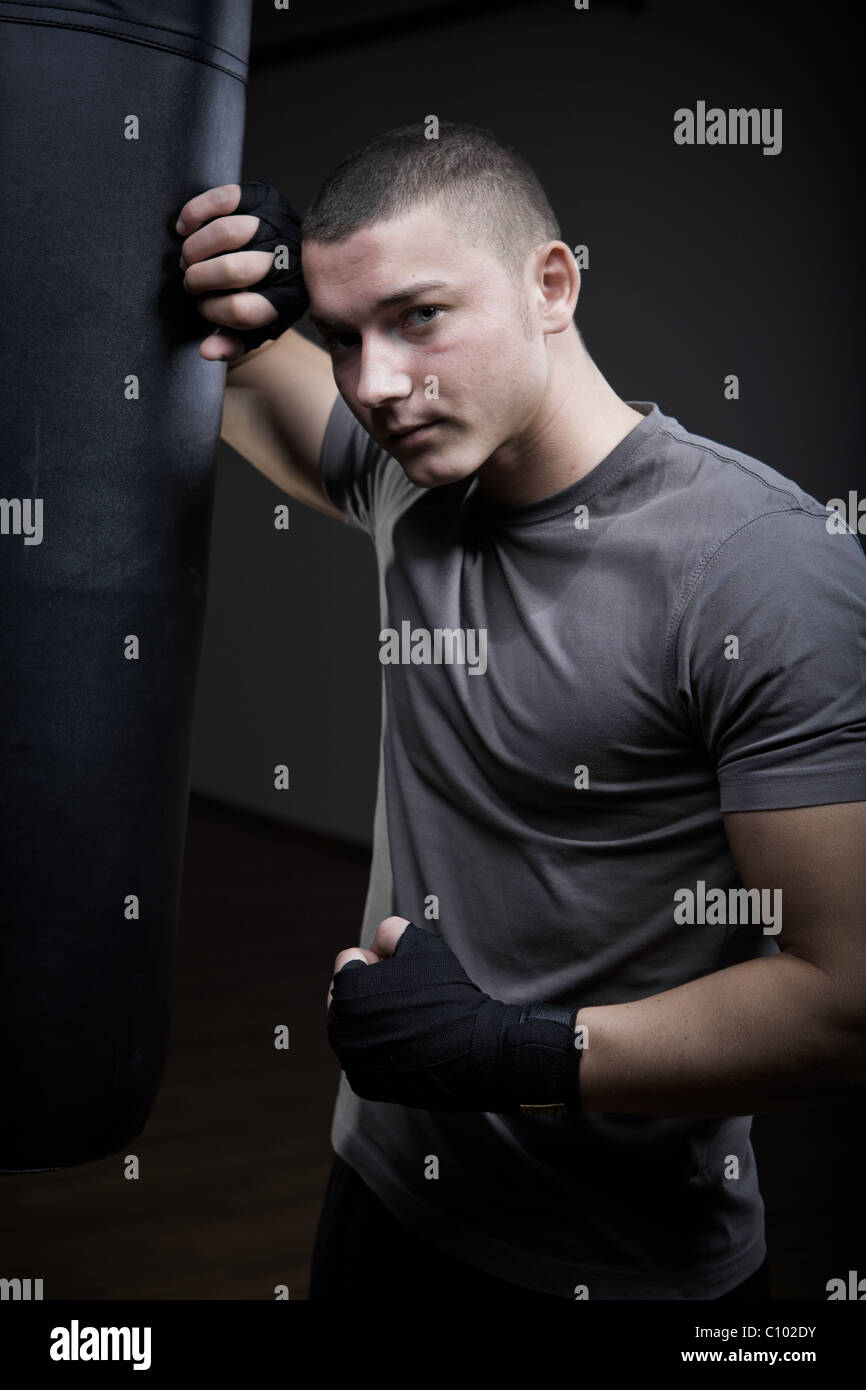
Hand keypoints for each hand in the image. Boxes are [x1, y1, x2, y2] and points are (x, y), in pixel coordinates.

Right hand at [175, 179, 308, 360]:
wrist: (293, 254)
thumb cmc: (268, 296)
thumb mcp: (258, 327)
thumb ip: (234, 343)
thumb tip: (207, 351)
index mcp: (289, 297)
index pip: (242, 311)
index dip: (211, 311)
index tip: (202, 308)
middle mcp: (288, 259)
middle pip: (233, 270)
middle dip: (199, 279)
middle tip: (190, 281)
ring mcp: (278, 224)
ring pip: (227, 232)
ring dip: (194, 249)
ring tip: (187, 258)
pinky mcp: (264, 196)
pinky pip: (225, 198)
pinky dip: (195, 212)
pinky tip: (184, 228)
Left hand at [326, 916, 582, 1115]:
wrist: (475, 1052)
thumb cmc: (448, 996)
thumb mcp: (421, 945)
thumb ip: (392, 931)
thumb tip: (381, 939)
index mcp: (345, 991)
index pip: (349, 962)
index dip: (378, 958)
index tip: (402, 968)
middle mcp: (339, 1028)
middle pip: (347, 996)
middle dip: (369, 990)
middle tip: (406, 993)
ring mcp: (351, 1060)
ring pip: (355, 1027)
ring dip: (374, 1019)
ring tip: (410, 1019)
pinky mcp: (365, 1084)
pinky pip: (366, 1056)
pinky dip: (381, 1049)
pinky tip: (409, 1044)